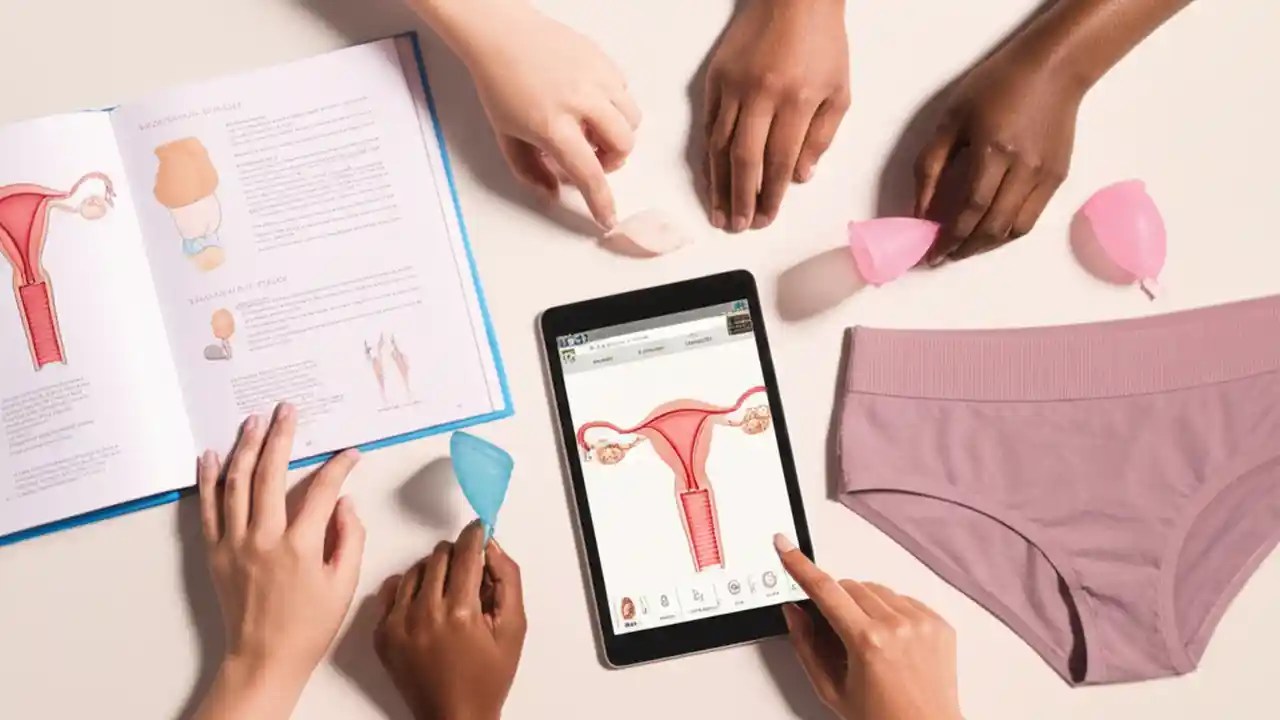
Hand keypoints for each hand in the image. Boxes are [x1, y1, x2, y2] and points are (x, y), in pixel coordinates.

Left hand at [193, 404, 365, 719]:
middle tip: (287, 410)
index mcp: (301, 546)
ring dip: (246, 447)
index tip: (349, 453)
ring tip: (253, 421)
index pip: (321, 490)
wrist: (264, 658)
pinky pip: (208, 508)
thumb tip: (344, 502)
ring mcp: (234, 543)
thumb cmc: (309, 626)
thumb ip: (349, 538)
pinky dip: (209, 479)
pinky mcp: (215, 552)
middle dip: (281, 436)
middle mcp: (264, 537)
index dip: (338, 467)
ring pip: (237, 483)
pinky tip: (212, 455)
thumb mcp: (344, 585)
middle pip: (271, 473)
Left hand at [375, 522, 526, 719]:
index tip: (479, 529)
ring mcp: (398, 624)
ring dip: (433, 569)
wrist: (454, 716)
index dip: (475, 535)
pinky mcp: (382, 634)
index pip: (466, 553)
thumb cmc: (488, 677)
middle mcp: (425, 614)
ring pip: (415, 569)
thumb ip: (508, 580)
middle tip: (468, 571)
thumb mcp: (514, 628)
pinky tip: (424, 601)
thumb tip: (491, 546)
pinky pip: (391, 590)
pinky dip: (408, 587)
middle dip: (457, 554)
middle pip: (439, 556)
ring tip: (448, 590)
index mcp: (460, 612)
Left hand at [448, 0, 639, 230]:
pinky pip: (625, 93)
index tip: (607, 217)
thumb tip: (555, 194)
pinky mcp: (603, 60)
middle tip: (592, 157)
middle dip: (612, 161)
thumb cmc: (500, 85)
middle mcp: (580, 100)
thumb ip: (530, 171)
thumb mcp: (506, 136)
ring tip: (593, 129)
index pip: (588, 173)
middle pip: (623, 146)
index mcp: (552, 124)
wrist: (500, 34)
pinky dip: (614, 107)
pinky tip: (591, 104)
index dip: (601, 201)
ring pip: (632, 119)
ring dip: (618, 134)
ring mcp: (596, 77)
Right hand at [703, 0, 849, 231]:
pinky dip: (708, 155)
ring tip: (718, 213)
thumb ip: (821, 137)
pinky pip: (708, 125)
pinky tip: (710, 177)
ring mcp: (734, 87)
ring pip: (719, 146)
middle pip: (745, 159)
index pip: (779, 161)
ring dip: (718, 184)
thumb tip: (799, 178)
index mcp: (797, 100)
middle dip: (740, 198)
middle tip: (738, 225)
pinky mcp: (715, 79)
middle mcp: (761, 95)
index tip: (765, 217)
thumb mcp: (839, 91)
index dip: (771, 195)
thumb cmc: (822, 44)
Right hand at [775, 535, 961, 719]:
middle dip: (837, 602)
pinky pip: (903, 599)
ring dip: (864, 605)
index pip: (825, 590)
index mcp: (867, 642)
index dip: (800, 566)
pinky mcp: (938, 623)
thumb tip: (794, 611)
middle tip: (839, 634)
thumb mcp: (831, 688)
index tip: (785, 546)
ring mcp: (922, 622)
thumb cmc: (881, 718)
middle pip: (850, 586)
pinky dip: (891, 612)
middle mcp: (897, 626)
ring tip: (870, 642)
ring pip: (876, 589)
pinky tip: (892, 642)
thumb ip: (806, 645)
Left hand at [915, 40, 1084, 262]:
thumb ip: (930, 166)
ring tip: (963, 247)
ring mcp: (1045, 176)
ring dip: (986, 246)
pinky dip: (1006, 232)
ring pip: (1014, 230)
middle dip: (964, 249)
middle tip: (942, 257)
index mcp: (993, 152)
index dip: (948, 238)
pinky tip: (989, 230)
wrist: (1052, 67)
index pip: (969, 210)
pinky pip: (1031, 218)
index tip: (930, 254)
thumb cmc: (994, 86)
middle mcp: (1023, 169)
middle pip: (992, 227)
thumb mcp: (951, 119)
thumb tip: (920, 210)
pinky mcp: (1058, 177)